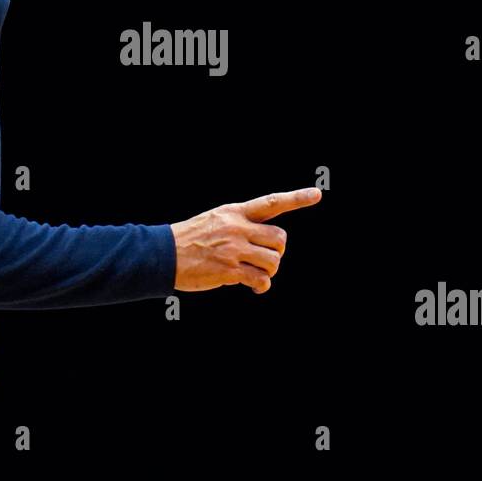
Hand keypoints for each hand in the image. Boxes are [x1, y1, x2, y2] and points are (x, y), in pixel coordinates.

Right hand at [170, 188, 321, 294]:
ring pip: (273, 260)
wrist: (164, 254)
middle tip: (264, 259)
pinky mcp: (229, 270)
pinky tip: (254, 287)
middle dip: (277, 251)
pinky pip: (261, 280)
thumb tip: (266, 241)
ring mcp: (234, 249)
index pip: (271, 202)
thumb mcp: (216, 219)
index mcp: (235, 212)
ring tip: (257, 273)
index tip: (317, 193)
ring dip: (269, 270)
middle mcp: (237, 227)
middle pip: (279, 238)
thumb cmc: (191, 239)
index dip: (296, 198)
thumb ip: (241, 224)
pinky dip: (262, 286)